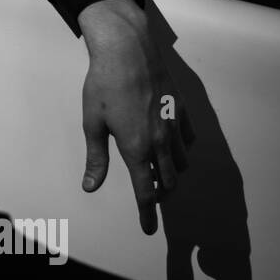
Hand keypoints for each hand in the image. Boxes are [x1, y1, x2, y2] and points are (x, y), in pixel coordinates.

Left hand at [77, 0, 193, 235]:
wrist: (128, 50)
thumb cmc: (104, 85)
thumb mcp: (92, 123)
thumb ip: (96, 158)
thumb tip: (91, 186)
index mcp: (136, 148)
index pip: (145, 192)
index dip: (147, 214)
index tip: (147, 229)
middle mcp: (161, 141)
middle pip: (168, 182)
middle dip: (159, 195)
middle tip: (148, 198)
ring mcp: (175, 125)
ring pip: (181, 163)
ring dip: (170, 174)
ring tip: (157, 173)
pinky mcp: (182, 109)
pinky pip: (189, 140)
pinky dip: (181, 150)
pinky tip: (170, 146)